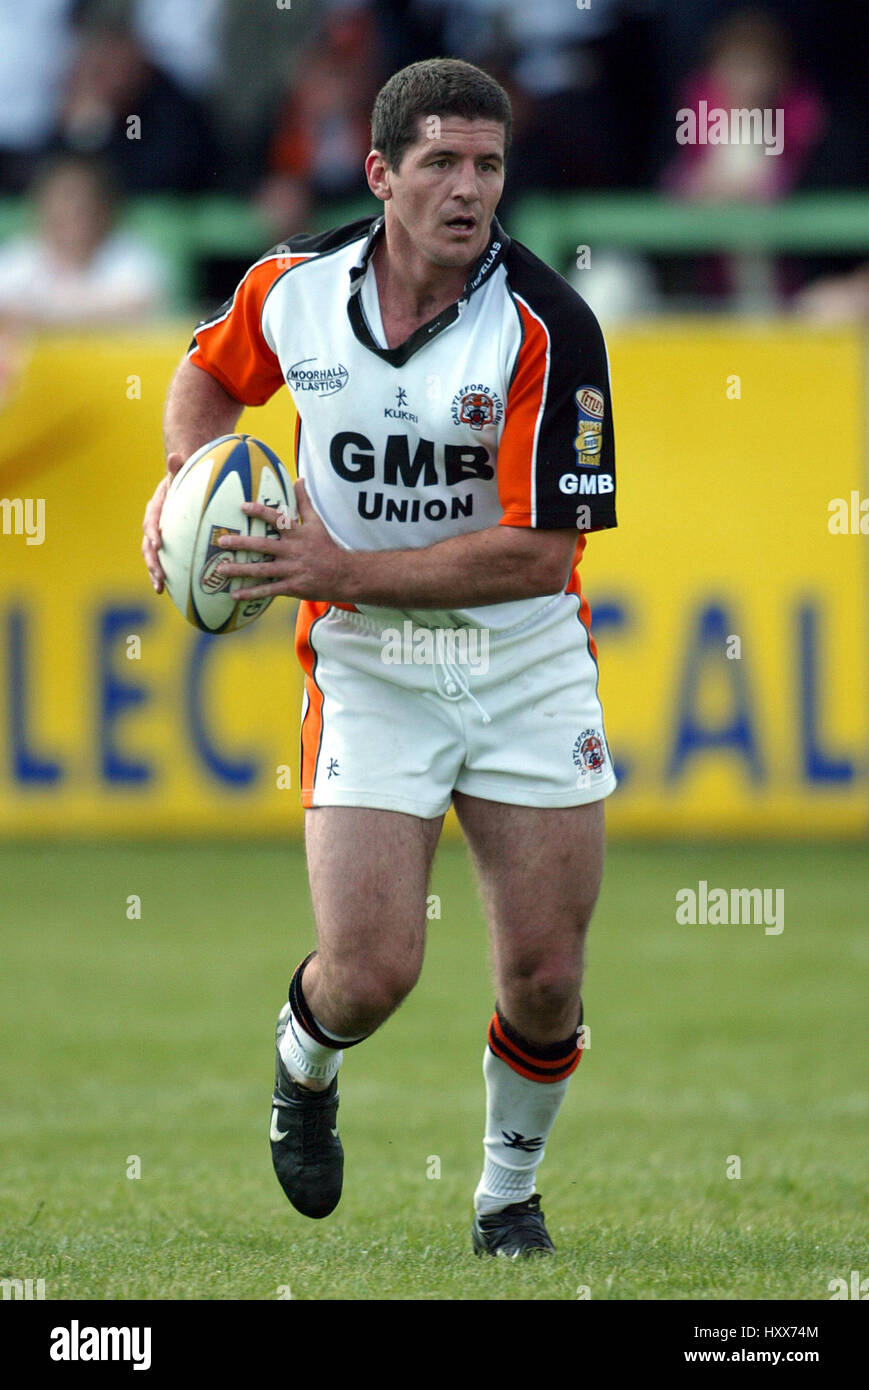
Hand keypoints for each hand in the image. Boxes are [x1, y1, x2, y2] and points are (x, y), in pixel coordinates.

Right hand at [142, 451, 183, 592]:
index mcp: (155, 508)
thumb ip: (177, 467)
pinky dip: (163, 574)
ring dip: (154, 572)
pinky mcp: (165, 545)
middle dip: (152, 561)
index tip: (158, 542)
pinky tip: (169, 591)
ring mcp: (157, 536)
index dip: (153, 531)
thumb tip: (175, 455)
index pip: (151, 520)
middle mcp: (152, 524)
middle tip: (159, 575)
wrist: (179, 484)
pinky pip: (162, 560)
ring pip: (152, 556)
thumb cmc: (184, 477)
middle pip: (148, 545)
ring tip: (159, 588)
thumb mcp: (181, 471)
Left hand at [215, 479, 352, 601]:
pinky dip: (252, 593)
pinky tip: (235, 594)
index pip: (277, 519)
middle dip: (242, 543)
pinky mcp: (292, 587)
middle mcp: (293, 551)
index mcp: (297, 534)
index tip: (242, 507)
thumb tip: (299, 479)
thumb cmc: (326, 546)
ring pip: (262, 570)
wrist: (344, 574)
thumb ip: (305, 502)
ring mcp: (292, 570)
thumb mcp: (317, 522)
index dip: (260, 512)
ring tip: (221, 570)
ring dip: (241, 570)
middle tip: (222, 541)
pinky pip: (269, 590)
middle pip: (263, 546)